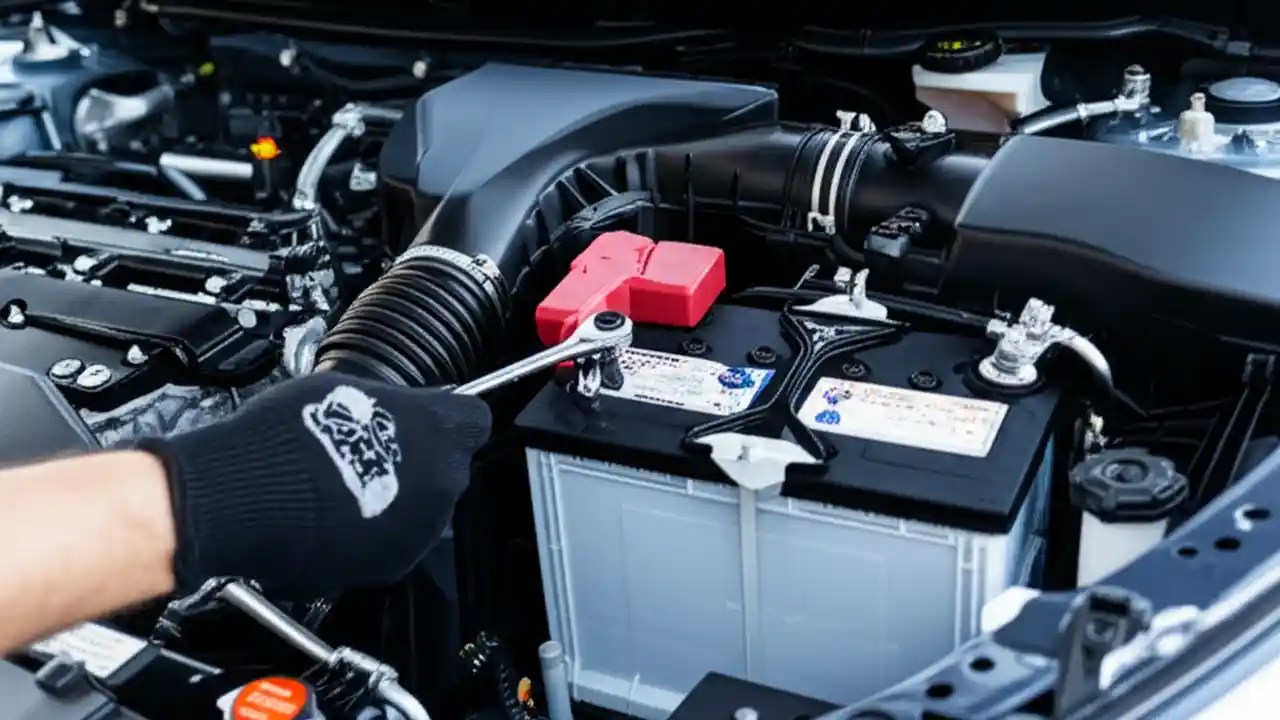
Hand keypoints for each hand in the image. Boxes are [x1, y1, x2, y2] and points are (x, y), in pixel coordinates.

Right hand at [138, 373, 490, 595]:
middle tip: (372, 455)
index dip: (450, 420)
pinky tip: (335, 520)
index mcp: (436, 430)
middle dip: (419, 464)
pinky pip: (395, 544)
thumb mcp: (345, 392)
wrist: (241, 499)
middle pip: (448, 468)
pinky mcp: (392, 566)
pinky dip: (373, 535)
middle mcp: (440, 482)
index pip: (474, 419)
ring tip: (344, 490)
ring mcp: (419, 529)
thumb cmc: (283, 440)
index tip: (432, 421)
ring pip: (424, 510)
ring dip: (397, 501)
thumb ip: (391, 405)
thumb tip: (396, 410)